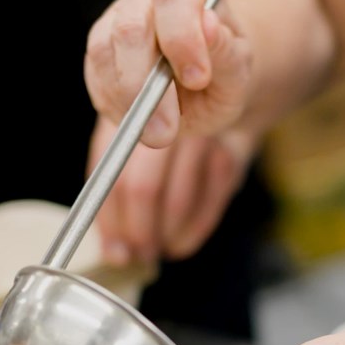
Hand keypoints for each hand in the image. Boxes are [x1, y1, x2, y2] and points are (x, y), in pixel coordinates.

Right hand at [84, 0, 254, 149]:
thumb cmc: (224, 73)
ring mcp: (116, 20)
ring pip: (104, 51)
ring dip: (129, 99)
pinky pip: (95, 76)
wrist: (206, 88)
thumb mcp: (238, 69)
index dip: (182, 38)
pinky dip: (115, 104)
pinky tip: (141, 121)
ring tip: (158, 133)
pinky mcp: (100, 52)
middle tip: (169, 128)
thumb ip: (225, 49)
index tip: (198, 79)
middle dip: (147, 82)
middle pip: (131, 27)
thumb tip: (208, 24)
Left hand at [88, 117, 255, 266]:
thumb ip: (116, 187)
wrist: (223, 89)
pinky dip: (195, 230)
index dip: (109, 217)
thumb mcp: (133, 138)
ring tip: (158, 251)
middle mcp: (165, 117)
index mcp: (128, 110)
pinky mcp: (236, 146)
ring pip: (177, 198)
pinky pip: (213, 198)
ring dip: (166, 236)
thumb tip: (112, 251)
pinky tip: (181, 244)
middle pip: (142, 187)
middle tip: (137, 256)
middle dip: (138, 233)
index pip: (107, 170)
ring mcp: (203, 129)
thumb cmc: (168, 126)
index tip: (113, 248)